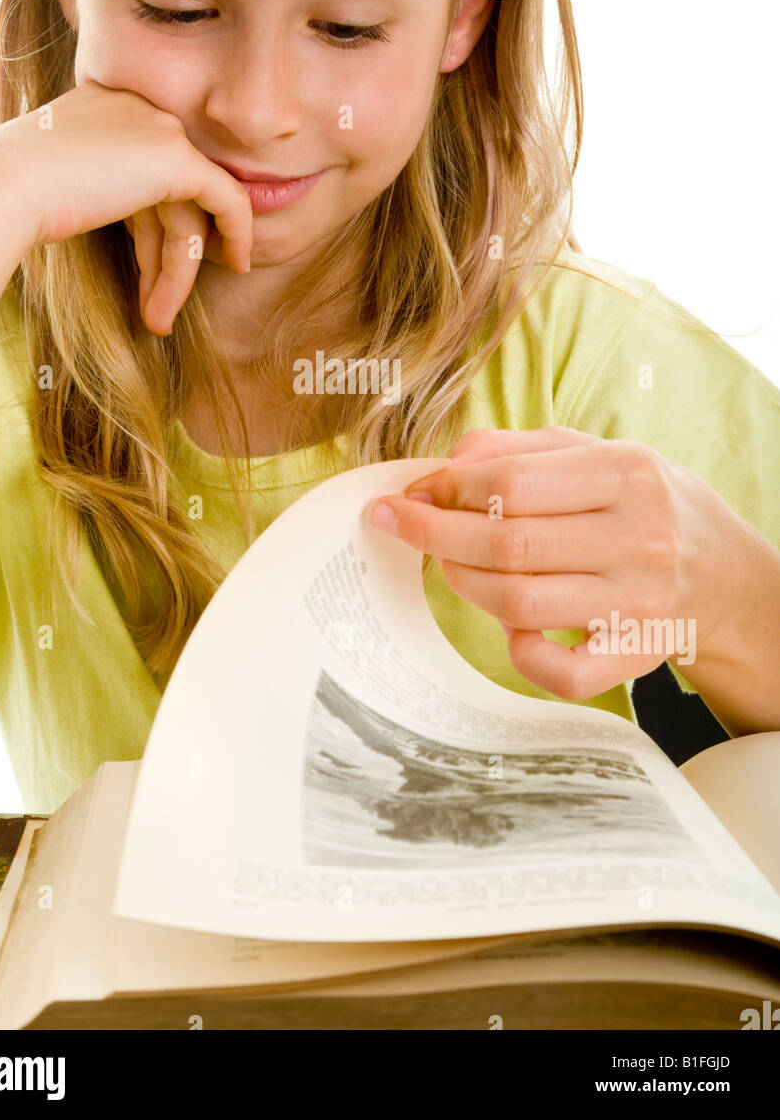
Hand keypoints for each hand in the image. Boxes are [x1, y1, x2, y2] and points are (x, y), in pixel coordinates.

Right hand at [0, 80, 252, 334]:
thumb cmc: (9, 199)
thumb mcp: (61, 184)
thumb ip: (104, 188)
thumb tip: (140, 220)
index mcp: (107, 105)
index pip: (145, 172)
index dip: (153, 228)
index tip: (156, 269)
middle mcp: (137, 106)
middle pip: (169, 193)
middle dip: (166, 257)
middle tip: (155, 310)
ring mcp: (158, 127)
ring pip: (188, 210)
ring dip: (175, 272)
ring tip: (157, 321)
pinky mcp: (176, 156)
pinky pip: (227, 199)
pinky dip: (237, 235)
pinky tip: (238, 266)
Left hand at [367, 426, 751, 699]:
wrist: (721, 568)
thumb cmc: (637, 502)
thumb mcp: (592, 452)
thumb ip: (515, 449)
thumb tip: (440, 471)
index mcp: (626, 473)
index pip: (510, 484)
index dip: (447, 490)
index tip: (412, 493)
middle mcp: (638, 537)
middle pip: (507, 545)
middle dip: (435, 535)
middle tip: (401, 525)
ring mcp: (637, 603)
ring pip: (519, 603)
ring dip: (464, 584)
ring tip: (451, 566)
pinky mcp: (636, 655)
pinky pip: (561, 673)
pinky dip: (520, 653)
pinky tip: (513, 628)